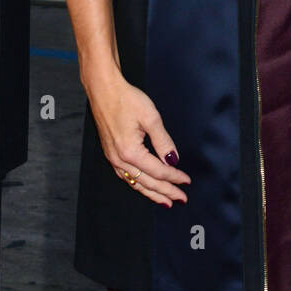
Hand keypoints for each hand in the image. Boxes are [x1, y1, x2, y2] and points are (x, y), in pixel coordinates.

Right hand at [86, 67, 190, 207]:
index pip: (158, 171)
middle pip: (147, 182)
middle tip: (181, 198)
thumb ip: (163, 142)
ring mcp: (113, 158)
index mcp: (130, 152)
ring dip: (151, 192)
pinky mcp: (111, 153)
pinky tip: (145, 187)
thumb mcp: (151, 118)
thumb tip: (173, 160)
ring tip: (166, 201)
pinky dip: (138, 184)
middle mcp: (119, 159)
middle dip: (165, 191)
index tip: (187, 181)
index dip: (174, 177)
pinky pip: (126, 176)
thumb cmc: (126, 100)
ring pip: (135, 182)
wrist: (104, 90)